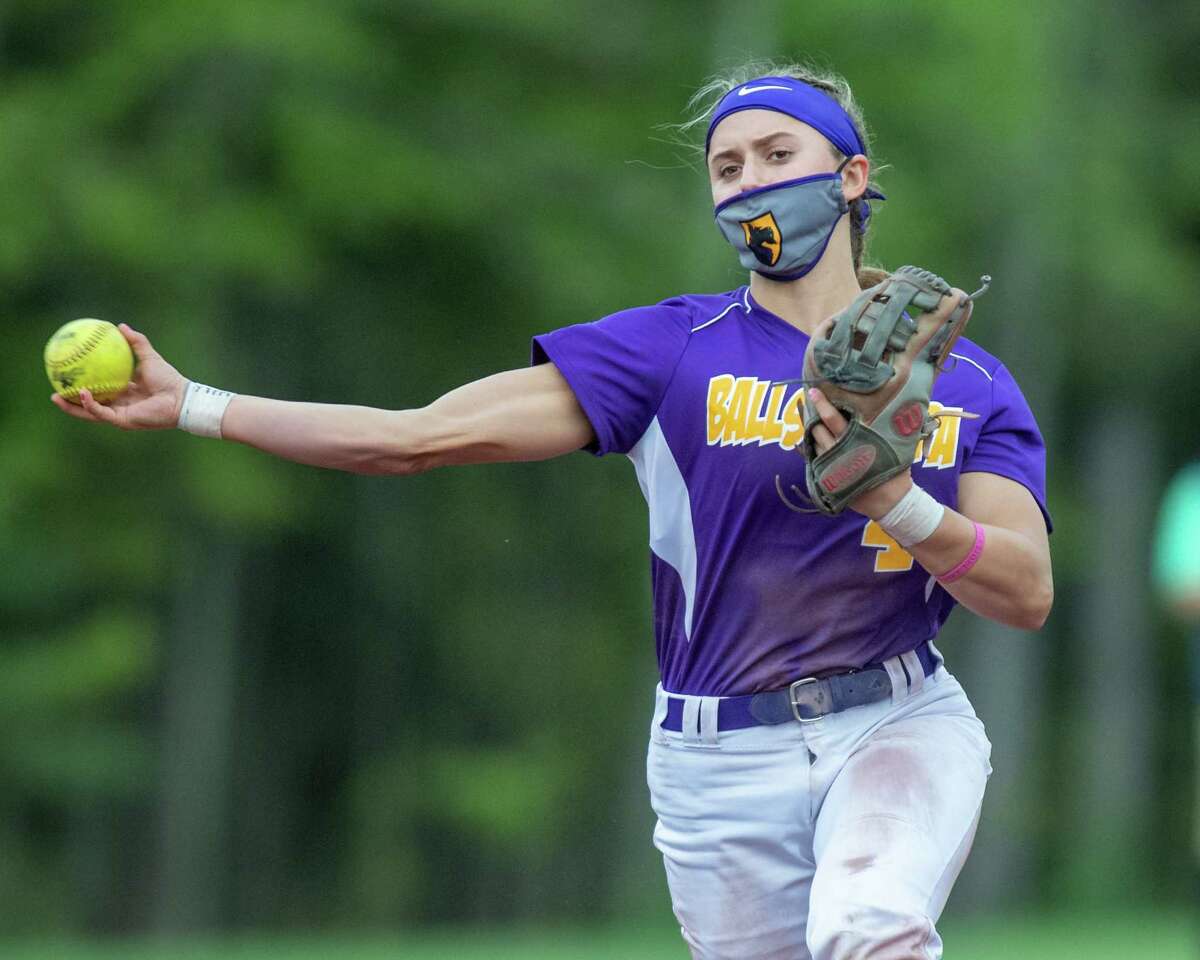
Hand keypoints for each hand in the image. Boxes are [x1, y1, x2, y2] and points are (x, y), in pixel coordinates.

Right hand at [50, 324, 187, 429]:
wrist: (180, 397)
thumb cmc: (168, 379)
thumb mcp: (149, 356)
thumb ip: (136, 342)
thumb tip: (120, 325)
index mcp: (124, 392)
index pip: (99, 389)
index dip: (82, 382)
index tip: (67, 373)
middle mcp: (119, 405)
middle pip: (89, 404)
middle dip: (70, 399)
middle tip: (53, 389)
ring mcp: (119, 414)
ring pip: (90, 412)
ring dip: (72, 406)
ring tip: (55, 397)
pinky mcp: (123, 421)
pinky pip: (101, 413)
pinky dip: (90, 404)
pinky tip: (81, 393)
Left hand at [806, 387, 912, 519]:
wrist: (889, 501)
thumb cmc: (893, 470)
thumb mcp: (891, 444)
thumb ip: (882, 426)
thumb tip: (885, 405)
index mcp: (856, 441)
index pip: (834, 419)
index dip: (823, 404)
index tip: (813, 391)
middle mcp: (839, 452)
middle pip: (818, 429)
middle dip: (813, 415)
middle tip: (810, 401)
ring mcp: (831, 465)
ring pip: (815, 443)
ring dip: (813, 431)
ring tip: (813, 418)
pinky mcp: (827, 477)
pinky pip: (814, 459)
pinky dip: (813, 448)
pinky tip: (812, 440)